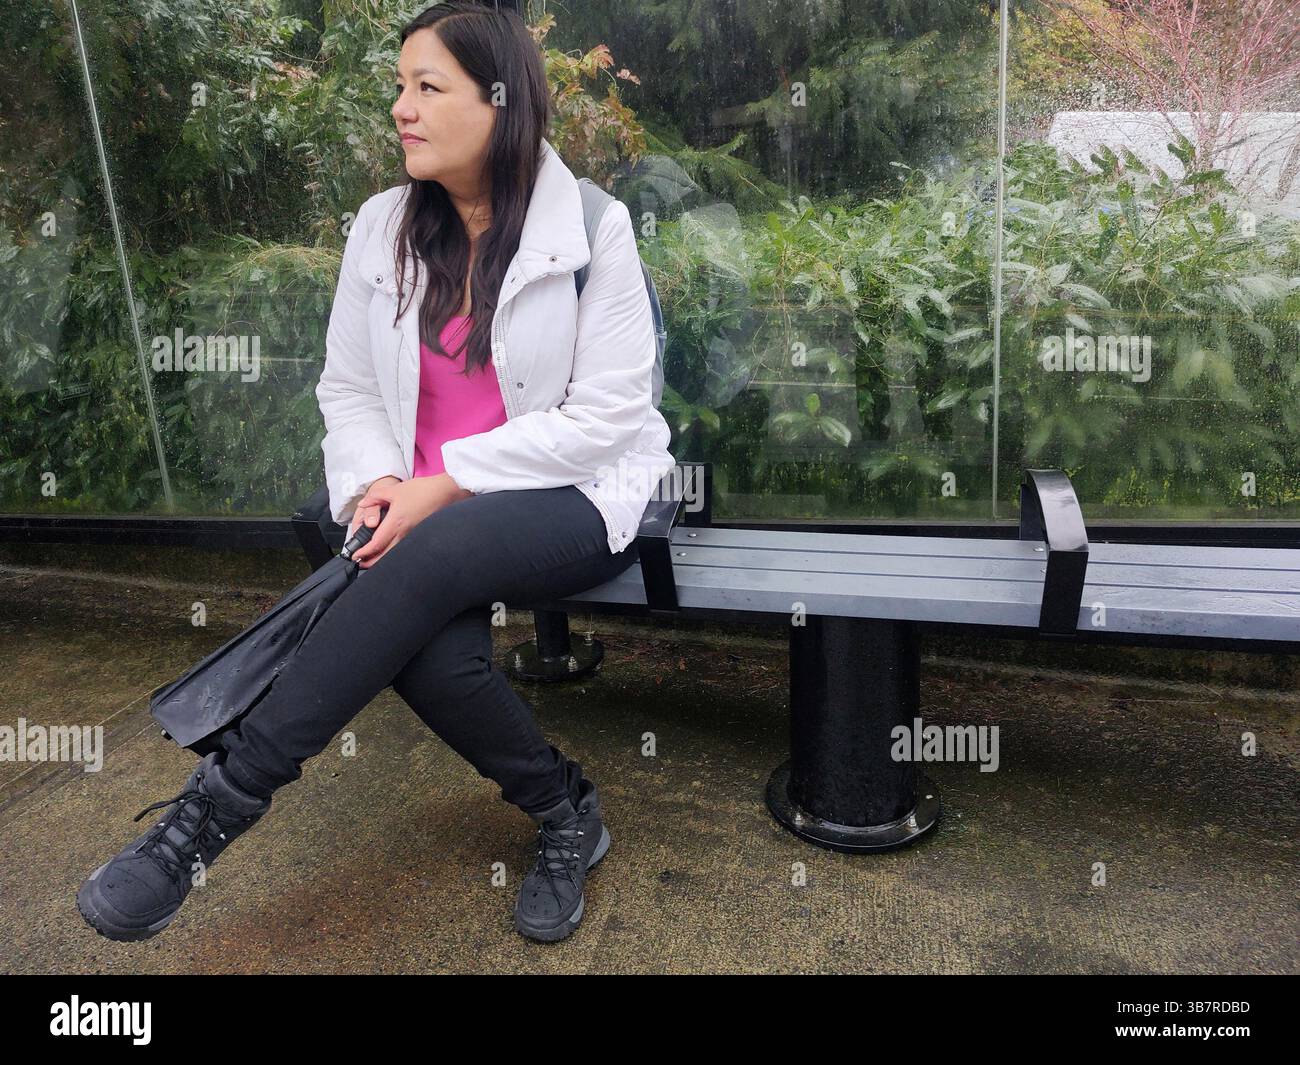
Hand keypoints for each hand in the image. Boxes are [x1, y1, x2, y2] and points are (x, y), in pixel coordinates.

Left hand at [348, 472, 472, 567]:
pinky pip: (403, 548)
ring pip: (394, 554)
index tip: (356, 555)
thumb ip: (375, 497)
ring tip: (372, 558)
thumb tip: (362, 504)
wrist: (446, 492)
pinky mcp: (419, 534)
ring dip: (382, 558)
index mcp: (396, 522)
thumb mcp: (394, 490)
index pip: (376, 544)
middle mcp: (404, 533)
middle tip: (360, 562)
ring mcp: (413, 535)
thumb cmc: (422, 490)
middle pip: (385, 555)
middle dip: (371, 562)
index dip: (364, 552)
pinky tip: (389, 549)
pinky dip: (393, 552)